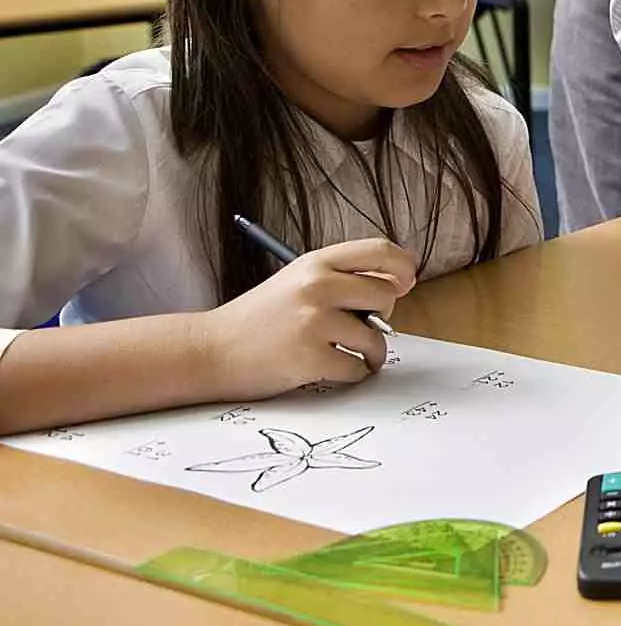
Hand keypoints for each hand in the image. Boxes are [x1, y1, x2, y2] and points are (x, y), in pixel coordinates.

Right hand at [202, 239, 417, 401]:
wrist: (210, 351)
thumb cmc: (257, 319)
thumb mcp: (296, 281)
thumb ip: (341, 278)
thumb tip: (398, 285)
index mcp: (315, 262)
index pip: (379, 251)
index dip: (402, 267)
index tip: (407, 283)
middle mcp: (317, 286)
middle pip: (386, 295)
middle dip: (383, 316)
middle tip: (363, 326)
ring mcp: (314, 321)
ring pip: (377, 337)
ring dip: (372, 352)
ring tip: (352, 353)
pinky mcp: (311, 357)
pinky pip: (358, 367)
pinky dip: (352, 374)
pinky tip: (332, 369)